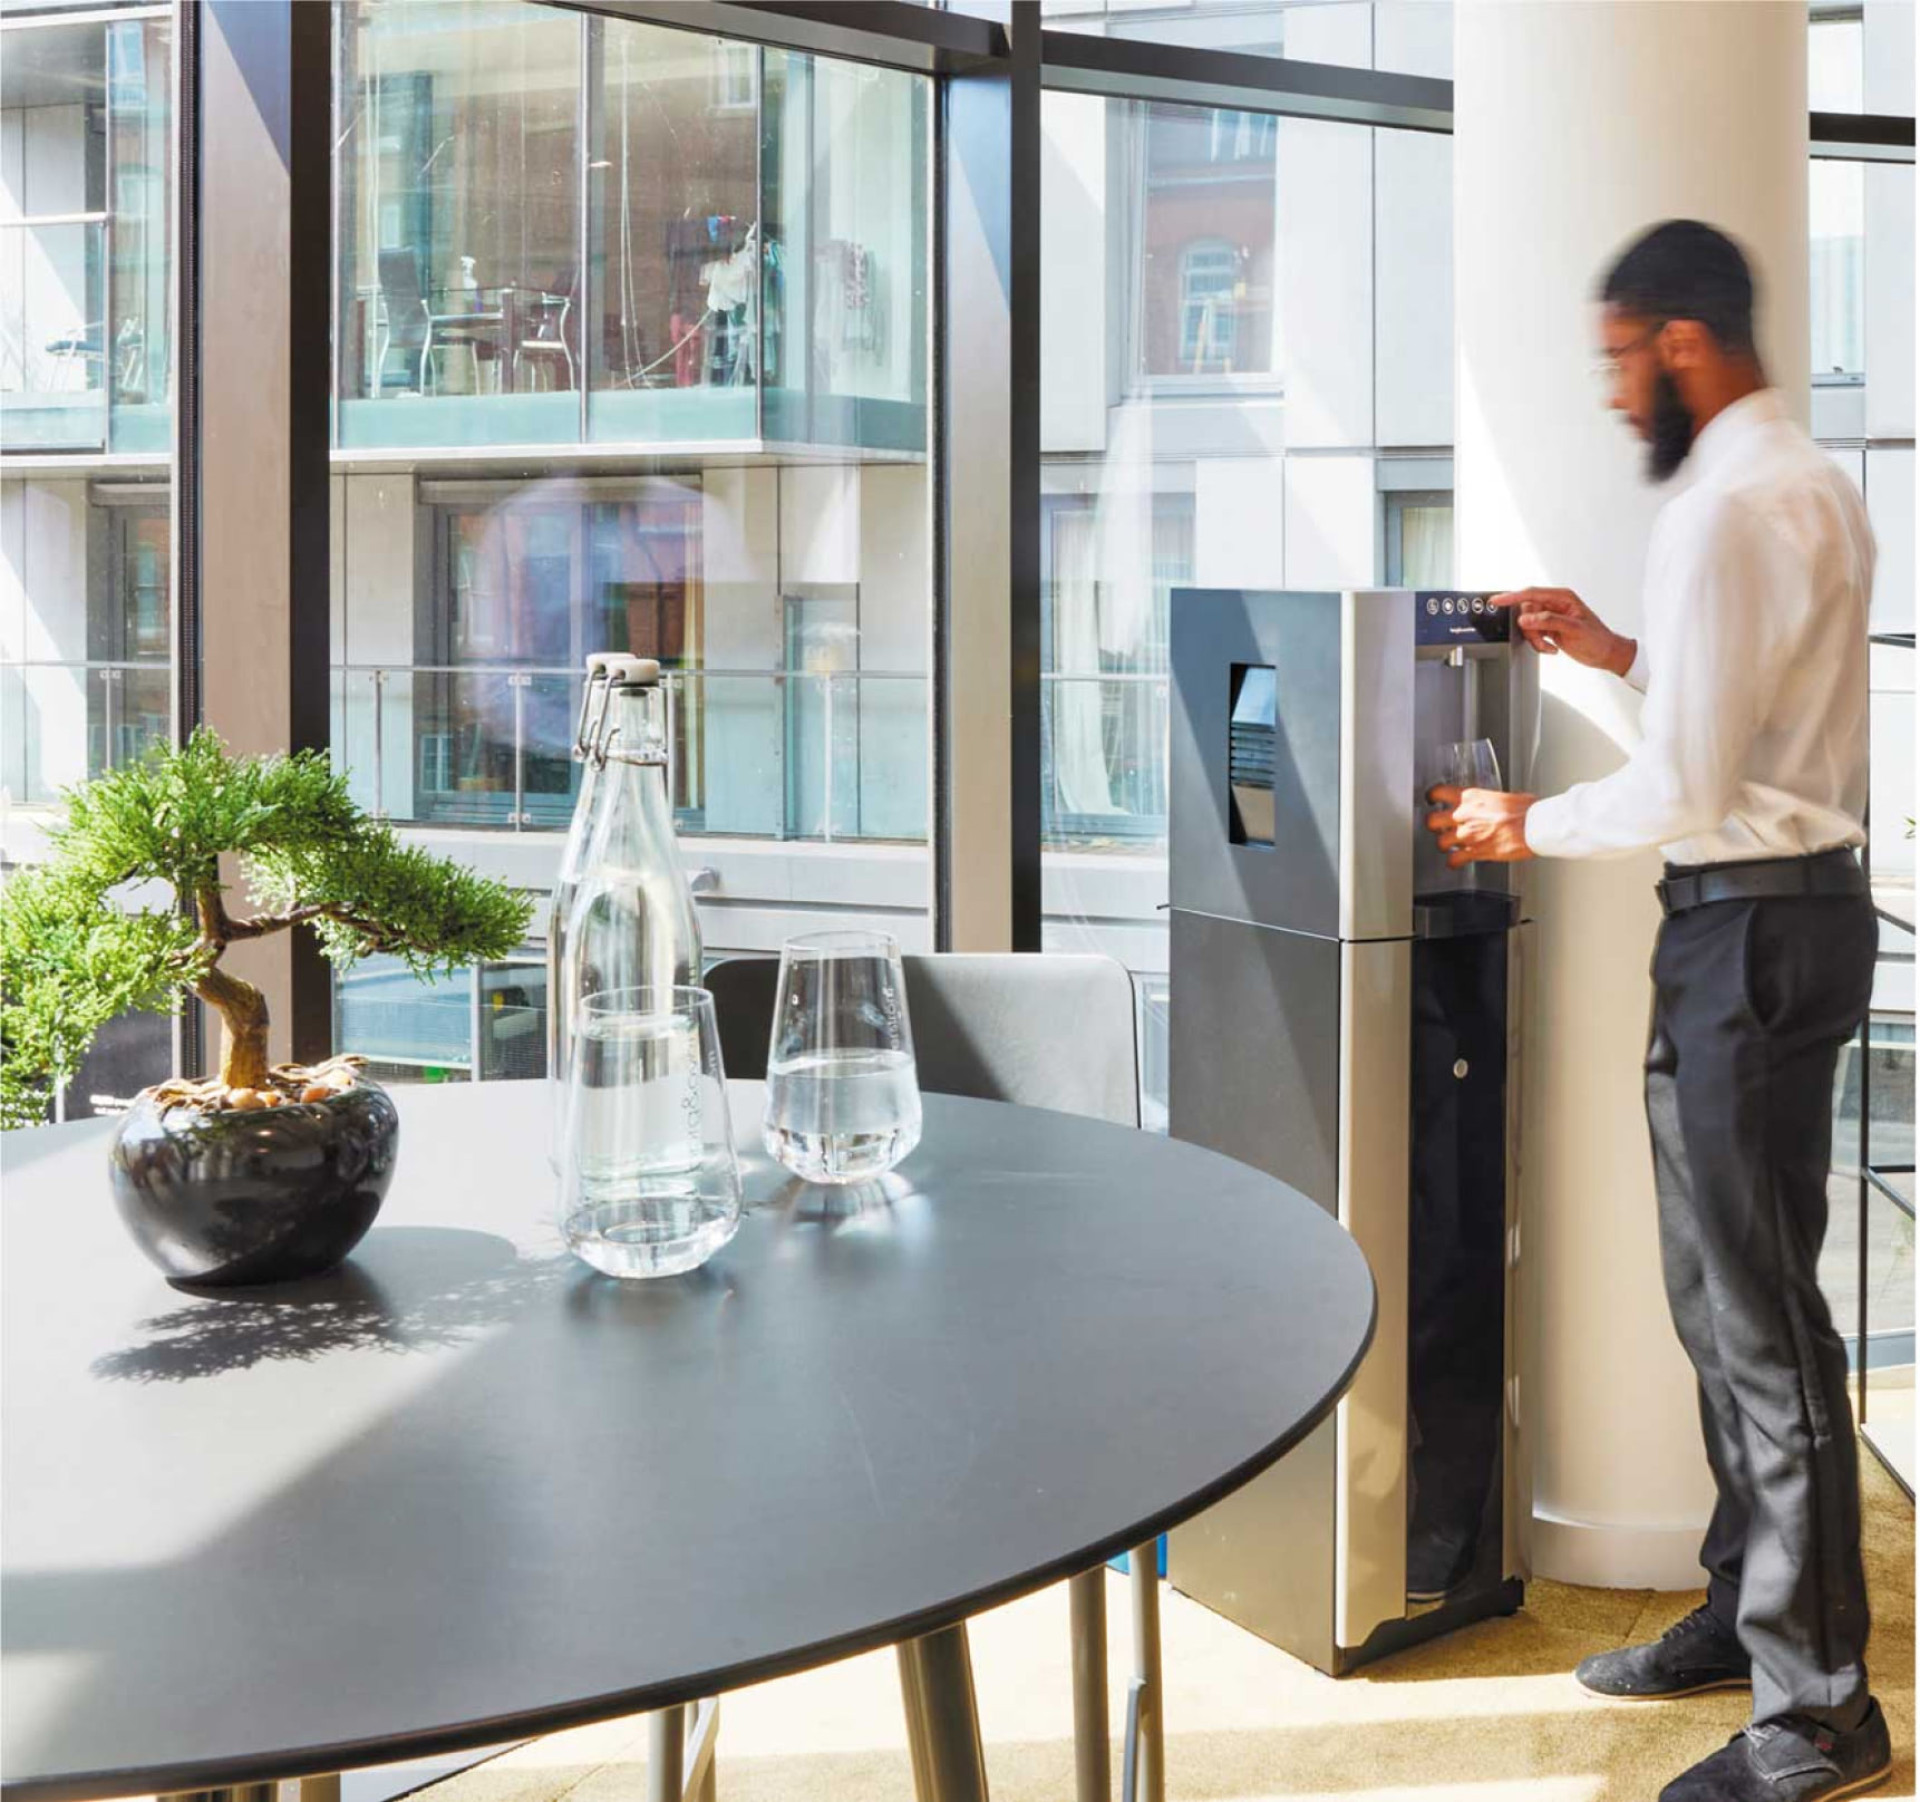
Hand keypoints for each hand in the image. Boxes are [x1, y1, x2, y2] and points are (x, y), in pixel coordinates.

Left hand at [1426, 786, 1536, 866]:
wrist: (1535, 827)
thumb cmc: (1527, 811)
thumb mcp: (1504, 797)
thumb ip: (1489, 802)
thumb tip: (1491, 805)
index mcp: (1471, 797)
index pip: (1439, 793)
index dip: (1432, 798)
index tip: (1432, 800)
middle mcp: (1465, 815)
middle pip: (1432, 820)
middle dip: (1434, 825)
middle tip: (1438, 826)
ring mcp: (1468, 835)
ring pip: (1440, 842)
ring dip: (1445, 845)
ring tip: (1450, 845)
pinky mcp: (1475, 852)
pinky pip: (1454, 860)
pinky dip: (1453, 863)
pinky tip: (1455, 862)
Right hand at [1492, 587, 1635, 678]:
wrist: (1605, 653)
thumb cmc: (1597, 638)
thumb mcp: (1574, 629)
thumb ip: (1548, 621)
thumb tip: (1526, 618)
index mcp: (1563, 597)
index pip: (1531, 594)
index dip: (1512, 597)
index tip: (1497, 600)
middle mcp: (1555, 605)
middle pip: (1527, 611)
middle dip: (1530, 629)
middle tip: (1542, 639)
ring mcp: (1551, 617)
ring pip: (1528, 625)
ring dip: (1535, 639)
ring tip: (1549, 646)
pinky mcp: (1549, 628)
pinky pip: (1533, 634)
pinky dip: (1539, 644)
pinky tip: (1552, 648)